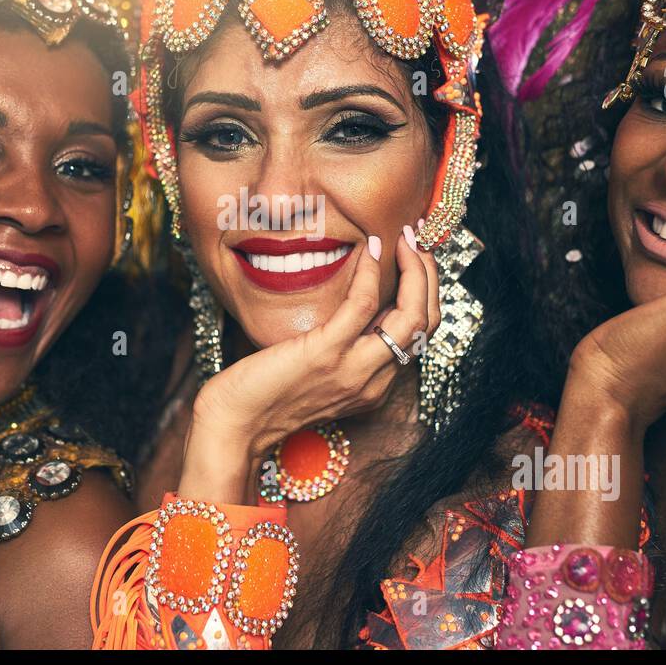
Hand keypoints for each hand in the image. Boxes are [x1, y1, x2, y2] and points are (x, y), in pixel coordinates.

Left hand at [179, 225, 439, 502]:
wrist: (235, 425)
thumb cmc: (265, 394)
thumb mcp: (317, 374)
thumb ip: (342, 348)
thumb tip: (354, 304)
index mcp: (374, 386)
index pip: (421, 336)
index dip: (427, 292)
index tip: (418, 259)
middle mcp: (373, 381)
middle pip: (426, 324)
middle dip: (430, 275)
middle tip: (417, 241)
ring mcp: (352, 369)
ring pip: (411, 316)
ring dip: (416, 270)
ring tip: (404, 239)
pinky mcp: (325, 353)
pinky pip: (362, 306)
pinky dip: (371, 272)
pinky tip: (369, 249)